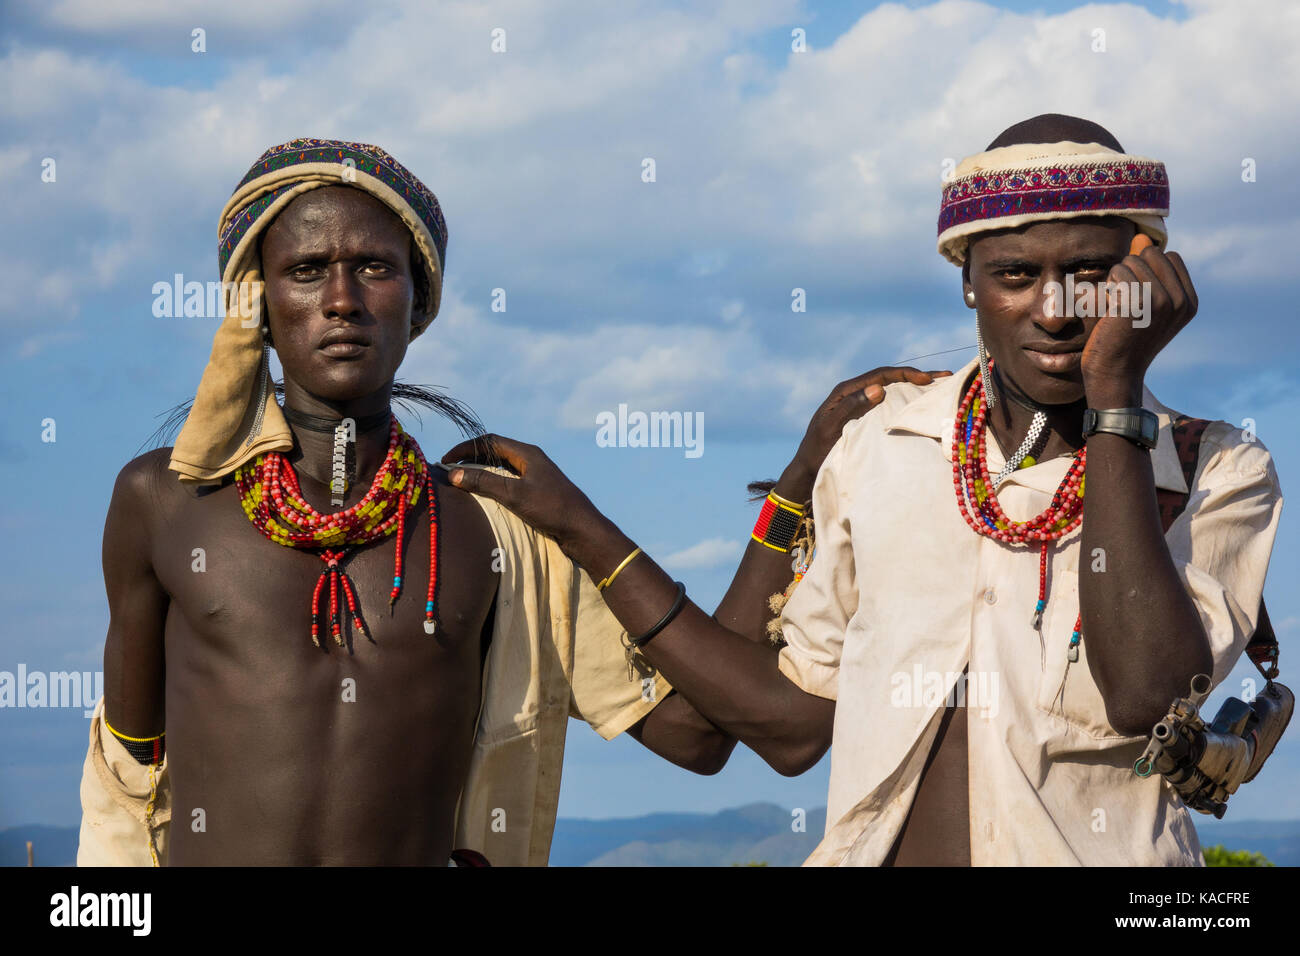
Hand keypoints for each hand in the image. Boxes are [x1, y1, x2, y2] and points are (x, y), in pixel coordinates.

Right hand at [441, 434, 598, 549]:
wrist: (582, 529)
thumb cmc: (551, 508)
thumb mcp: (514, 494)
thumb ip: (484, 482)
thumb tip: (454, 474)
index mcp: (527, 453)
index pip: (489, 441)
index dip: (465, 449)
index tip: (446, 461)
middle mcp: (531, 459)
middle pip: (494, 452)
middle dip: (471, 459)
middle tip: (451, 472)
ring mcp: (535, 475)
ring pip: (501, 467)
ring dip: (481, 471)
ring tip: (462, 482)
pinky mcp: (538, 490)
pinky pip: (509, 480)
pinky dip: (493, 483)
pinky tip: (485, 495)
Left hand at [786, 367, 952, 488]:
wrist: (807, 467)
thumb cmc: (817, 450)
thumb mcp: (833, 428)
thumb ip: (853, 407)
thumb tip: (879, 388)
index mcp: (845, 391)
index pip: (880, 375)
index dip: (905, 374)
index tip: (926, 379)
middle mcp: (853, 392)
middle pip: (889, 378)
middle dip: (916, 376)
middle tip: (944, 376)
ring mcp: (858, 403)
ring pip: (890, 389)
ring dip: (913, 386)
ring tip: (938, 385)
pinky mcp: (862, 414)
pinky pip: (887, 402)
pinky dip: (905, 399)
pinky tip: (919, 403)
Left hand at [1082, 234, 1197, 400]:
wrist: (1114, 373)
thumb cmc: (1124, 338)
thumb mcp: (1142, 301)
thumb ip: (1146, 270)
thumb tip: (1141, 238)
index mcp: (1189, 301)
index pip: (1169, 256)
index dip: (1147, 268)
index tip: (1138, 297)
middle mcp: (1181, 300)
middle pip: (1150, 254)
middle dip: (1130, 270)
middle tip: (1124, 301)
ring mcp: (1162, 302)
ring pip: (1132, 261)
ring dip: (1116, 278)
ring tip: (1117, 306)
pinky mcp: (1139, 303)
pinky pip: (1118, 273)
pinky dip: (1108, 286)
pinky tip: (1110, 309)